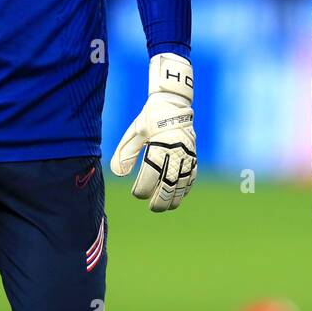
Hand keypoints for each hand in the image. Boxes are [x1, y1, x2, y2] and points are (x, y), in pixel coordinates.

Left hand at [110, 53, 195, 211]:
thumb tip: (118, 173)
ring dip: (176, 196)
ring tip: (167, 206)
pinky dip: (187, 186)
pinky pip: (193, 174)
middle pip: (170, 182)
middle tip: (153, 208)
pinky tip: (181, 195)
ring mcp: (187, 153)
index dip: (144, 188)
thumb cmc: (149, 118)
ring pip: (184, 181)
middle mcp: (176, 150)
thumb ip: (126, 153)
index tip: (136, 194)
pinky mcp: (193, 153)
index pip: (152, 174)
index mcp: (159, 145)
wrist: (172, 103)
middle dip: (161, 199)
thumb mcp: (134, 132)